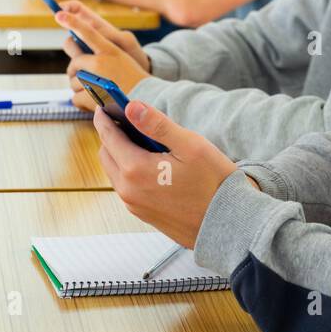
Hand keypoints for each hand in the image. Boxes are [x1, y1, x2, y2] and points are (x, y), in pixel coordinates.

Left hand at [57, 7, 150, 105]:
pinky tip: (93, 100)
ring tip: (96, 90)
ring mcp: (94, 81)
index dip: (73, 22)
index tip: (59, 14)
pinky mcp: (90, 98)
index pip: (88, 32)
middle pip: (74, 62)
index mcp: (109, 50)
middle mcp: (100, 63)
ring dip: (80, 87)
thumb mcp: (121, 57)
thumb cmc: (133, 78)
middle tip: (83, 75)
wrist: (146, 99)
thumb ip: (101, 52)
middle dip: (75, 70)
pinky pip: (74, 97)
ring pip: (73, 81)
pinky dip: (81, 101)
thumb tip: (77, 51)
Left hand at [93, 100, 239, 248]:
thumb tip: (132, 107)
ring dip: (120, 154)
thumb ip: (157, 124)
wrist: (228, 225)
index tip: (103, 107)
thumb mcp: (190, 145)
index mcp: (135, 170)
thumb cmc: (214, 184)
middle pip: (107, 155)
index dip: (104, 119)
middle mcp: (129, 190)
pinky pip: (127, 187)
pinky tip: (150, 163)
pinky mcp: (144, 214)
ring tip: (140, 140)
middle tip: (123, 121)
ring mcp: (135, 205)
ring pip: (115, 172)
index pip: (108, 137)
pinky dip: (129, 171)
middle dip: (111, 136)